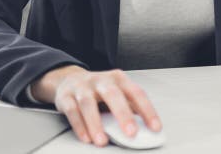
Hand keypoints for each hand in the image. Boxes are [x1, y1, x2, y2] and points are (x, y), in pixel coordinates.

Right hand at [31, 66, 160, 146]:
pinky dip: (79, 125)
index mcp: (117, 79)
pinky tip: (86, 138)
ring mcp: (81, 87)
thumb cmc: (98, 91)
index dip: (147, 110)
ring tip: (102, 141)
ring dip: (95, 123)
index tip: (155, 128)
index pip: (135, 92)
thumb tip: (147, 130)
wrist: (68, 79)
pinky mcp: (65, 96)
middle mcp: (99, 80)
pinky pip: (71, 110)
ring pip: (88, 103)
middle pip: (112, 94)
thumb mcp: (116, 94)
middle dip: (122, 114)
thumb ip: (130, 108)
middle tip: (131, 133)